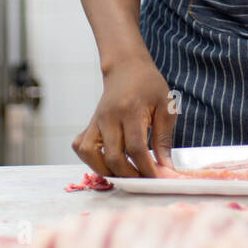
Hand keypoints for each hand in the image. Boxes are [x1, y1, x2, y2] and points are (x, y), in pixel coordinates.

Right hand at [72, 56, 176, 177]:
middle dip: (130, 176)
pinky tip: (107, 162)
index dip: (147, 168)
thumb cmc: (149, 85)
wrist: (126, 66)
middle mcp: (109, 116)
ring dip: (107, 171)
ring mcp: (95, 120)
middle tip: (145, 180)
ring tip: (126, 174)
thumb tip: (165, 169)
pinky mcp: (89, 123)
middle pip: (113, 156)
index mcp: (130, 110)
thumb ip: (164, 139)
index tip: (159, 178)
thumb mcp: (165, 107)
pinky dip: (91, 160)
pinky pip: (81, 146)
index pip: (136, 148)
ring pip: (90, 154)